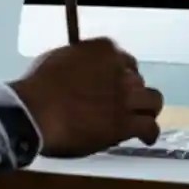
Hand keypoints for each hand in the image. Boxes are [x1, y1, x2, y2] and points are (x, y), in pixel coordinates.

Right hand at [9, 38, 162, 157]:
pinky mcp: (125, 123)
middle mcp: (121, 70)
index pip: (124, 60)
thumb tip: (84, 71)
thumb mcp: (61, 60)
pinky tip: (146, 138)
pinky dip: (149, 133)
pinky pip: (149, 127)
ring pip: (153, 101)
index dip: (120, 75)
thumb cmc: (39, 86)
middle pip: (138, 81)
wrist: (35, 112)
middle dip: (131, 92)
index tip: (112, 84)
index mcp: (104, 50)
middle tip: (120, 104)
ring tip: (141, 118)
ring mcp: (126, 97)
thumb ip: (81, 62)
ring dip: (147, 109)